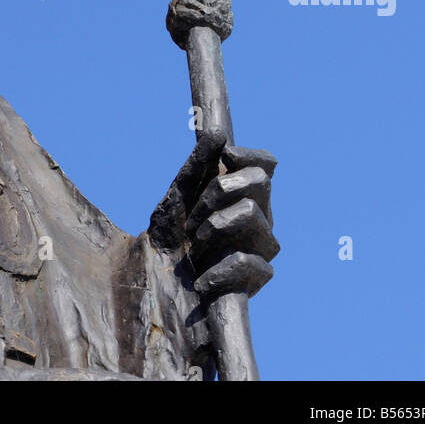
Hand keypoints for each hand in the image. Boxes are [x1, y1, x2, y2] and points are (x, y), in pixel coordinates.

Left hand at [148, 130, 278, 302]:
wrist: (158, 288)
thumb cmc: (170, 240)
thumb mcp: (177, 198)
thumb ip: (197, 165)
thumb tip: (218, 134)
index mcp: (242, 194)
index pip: (266, 164)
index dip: (249, 154)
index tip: (225, 156)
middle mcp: (260, 217)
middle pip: (260, 180)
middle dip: (218, 189)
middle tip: (194, 216)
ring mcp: (261, 247)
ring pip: (252, 213)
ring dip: (213, 226)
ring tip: (195, 247)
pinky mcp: (258, 278)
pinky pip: (247, 261)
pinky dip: (218, 269)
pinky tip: (200, 280)